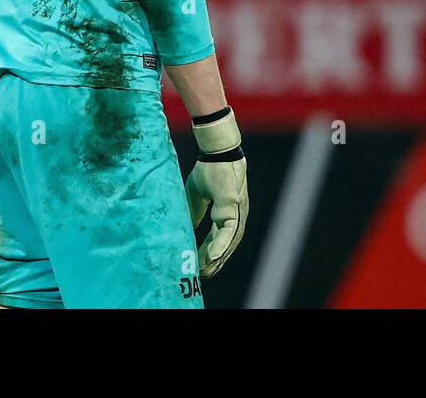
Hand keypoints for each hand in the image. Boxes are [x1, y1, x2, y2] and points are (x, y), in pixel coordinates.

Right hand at [184, 108, 247, 278]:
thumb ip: (195, 212)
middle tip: (203, 276)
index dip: (211, 252)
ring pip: (229, 240)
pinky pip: (227, 228)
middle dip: (215, 261)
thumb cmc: (209, 169)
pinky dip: (221, 243)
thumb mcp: (198, 196)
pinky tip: (213, 256)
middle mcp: (236, 214)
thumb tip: (189, 229)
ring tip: (206, 271)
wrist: (217, 150)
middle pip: (227, 243)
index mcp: (227, 212)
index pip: (220, 238)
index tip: (201, 266)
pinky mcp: (232, 204)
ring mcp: (236, 210)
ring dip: (217, 257)